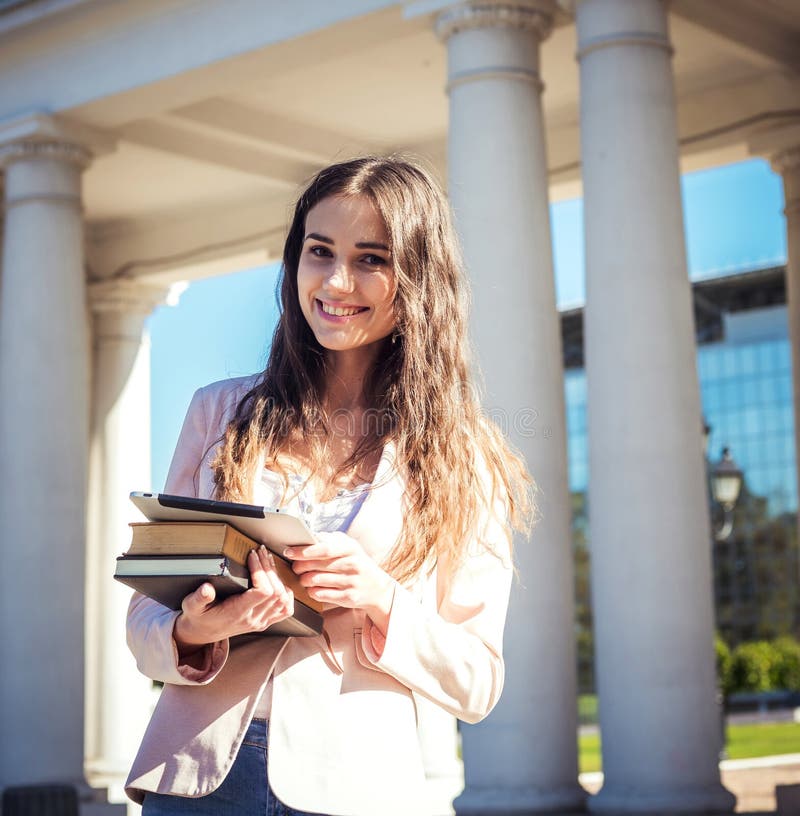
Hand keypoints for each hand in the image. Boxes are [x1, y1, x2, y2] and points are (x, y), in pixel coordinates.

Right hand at [173, 546, 293, 656]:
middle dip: (270, 569)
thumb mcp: (191, 606)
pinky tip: (277, 581)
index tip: (252, 556)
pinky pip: (285, 610)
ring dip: (278, 577)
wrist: (202, 634)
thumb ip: (198, 598)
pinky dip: (286, 594)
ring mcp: (261, 621)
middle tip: (260, 552)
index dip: (261, 571)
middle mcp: (253, 619)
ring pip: (283, 599)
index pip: (263, 592)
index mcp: (237, 613)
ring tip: (267, 561)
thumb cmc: (198, 617)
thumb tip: (206, 589)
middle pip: (276, 592)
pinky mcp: (265, 621)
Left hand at [284, 532, 394, 634]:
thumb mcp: (349, 547)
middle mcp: (353, 564)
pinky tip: (312, 588)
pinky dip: (312, 591)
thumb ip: (330, 540)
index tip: (289, 551)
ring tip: (303, 577)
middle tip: (295, 566)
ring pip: (317, 581)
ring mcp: (352, 582)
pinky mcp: (349, 597)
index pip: (324, 548)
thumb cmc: (357, 563)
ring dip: (304, 579)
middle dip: (300, 566)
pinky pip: (322, 594)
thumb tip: (308, 537)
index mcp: (351, 549)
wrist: (377, 588)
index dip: (304, 550)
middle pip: (317, 565)